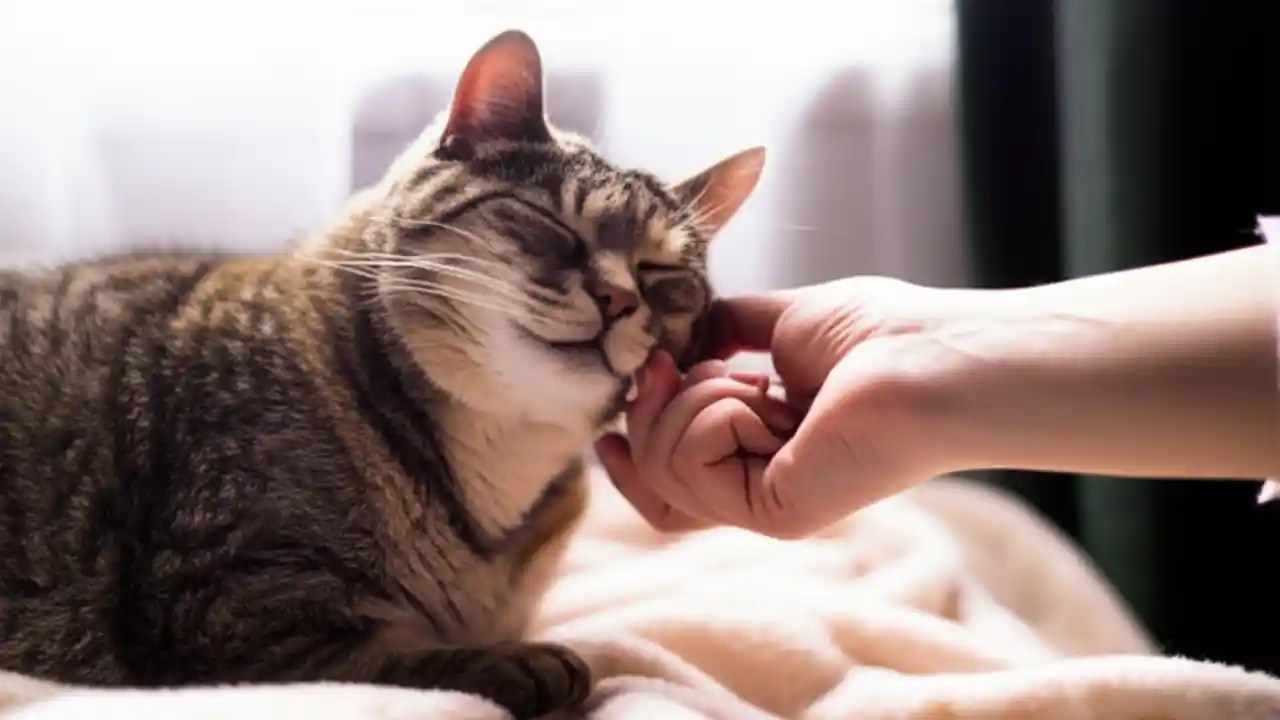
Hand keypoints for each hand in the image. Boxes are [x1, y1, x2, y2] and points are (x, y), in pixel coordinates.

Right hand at [596, 277, 972, 537]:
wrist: (926, 356)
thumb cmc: (880, 334)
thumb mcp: (781, 321)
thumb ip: (727, 327)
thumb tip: (677, 330)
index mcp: (762, 446)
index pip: (674, 477)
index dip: (632, 453)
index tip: (609, 418)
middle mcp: (759, 483)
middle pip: (655, 480)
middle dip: (647, 412)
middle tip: (670, 365)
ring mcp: (765, 503)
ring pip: (664, 468)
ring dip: (688, 402)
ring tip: (746, 381)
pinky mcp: (773, 512)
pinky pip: (690, 466)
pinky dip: (710, 414)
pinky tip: (762, 401)